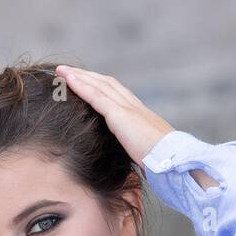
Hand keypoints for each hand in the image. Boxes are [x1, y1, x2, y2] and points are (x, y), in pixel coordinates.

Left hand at [54, 65, 174, 164]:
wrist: (174, 160)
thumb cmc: (164, 164)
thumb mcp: (147, 155)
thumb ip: (137, 152)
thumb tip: (135, 162)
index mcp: (141, 115)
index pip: (117, 94)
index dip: (101, 85)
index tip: (86, 82)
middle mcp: (134, 106)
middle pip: (106, 83)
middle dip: (87, 76)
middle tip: (68, 71)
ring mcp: (127, 108)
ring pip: (99, 85)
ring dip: (78, 76)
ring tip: (61, 70)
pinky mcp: (120, 115)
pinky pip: (96, 95)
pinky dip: (80, 85)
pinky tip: (68, 80)